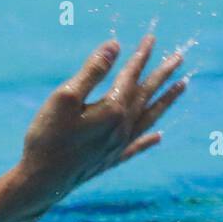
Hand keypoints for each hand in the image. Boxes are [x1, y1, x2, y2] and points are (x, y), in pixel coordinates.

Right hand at [12, 35, 185, 219]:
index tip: (151, 38)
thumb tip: (115, 46)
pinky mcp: (108, 162)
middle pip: (146, 94)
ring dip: (165, 101)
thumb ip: (91, 71)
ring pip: (149, 118)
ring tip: (182, 86)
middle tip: (180, 57)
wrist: (40, 183)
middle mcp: (122, 127)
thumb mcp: (64, 98)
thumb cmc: (47, 139)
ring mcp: (117, 146)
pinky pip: (136, 148)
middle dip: (163, 74)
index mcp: (113, 109)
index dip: (141, 56)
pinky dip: (148, 140)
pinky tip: (158, 137)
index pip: (131, 76)